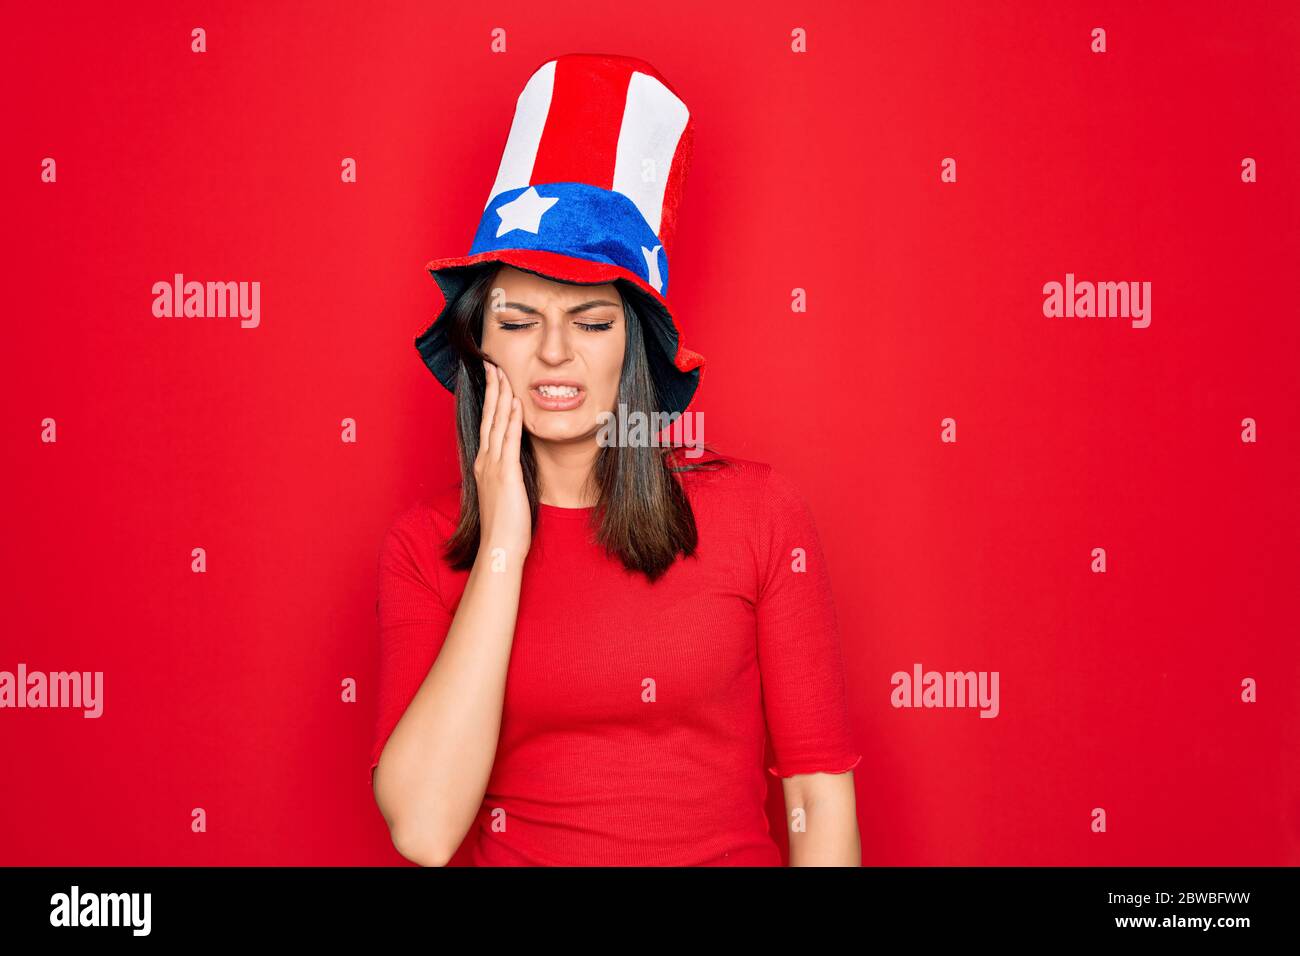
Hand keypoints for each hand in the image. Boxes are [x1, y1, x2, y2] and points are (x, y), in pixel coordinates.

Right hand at [474, 360, 530, 562]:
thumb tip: (517, 464)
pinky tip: (515, 403)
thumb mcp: (506, 493)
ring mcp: (493, 467)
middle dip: (492, 390)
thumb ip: (509, 475)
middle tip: (493, 365)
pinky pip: (508, 441)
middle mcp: (485, 462)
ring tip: (502, 373)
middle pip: (487, 418)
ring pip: (495, 424)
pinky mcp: (505, 474)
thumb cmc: (506, 526)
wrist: (499, 547)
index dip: (490, 401)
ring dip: (500, 397)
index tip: (494, 381)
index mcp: (485, 465)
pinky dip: (511, 420)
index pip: (487, 426)